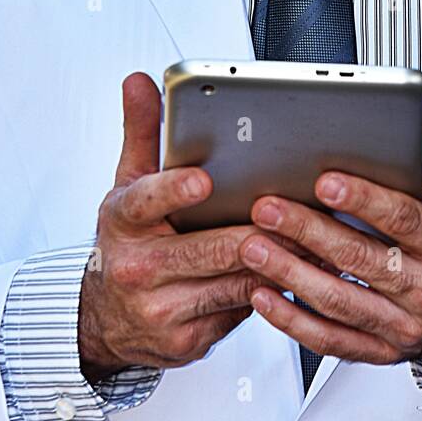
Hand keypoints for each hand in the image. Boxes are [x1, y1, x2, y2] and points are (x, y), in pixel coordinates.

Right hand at [78, 72, 281, 380]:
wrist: (106, 319)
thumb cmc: (129, 242)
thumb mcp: (128, 184)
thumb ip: (142, 131)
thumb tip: (141, 80)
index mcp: (124, 221)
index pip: (146, 201)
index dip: (175, 190)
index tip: (203, 180)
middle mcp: (139, 267)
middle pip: (212, 247)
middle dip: (260, 230)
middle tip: (300, 212)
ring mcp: (163, 308)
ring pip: (237, 282)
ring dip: (280, 261)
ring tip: (315, 239)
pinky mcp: (188, 340)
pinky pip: (242, 312)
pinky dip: (272, 292)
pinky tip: (298, 275)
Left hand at [238, 154, 421, 380]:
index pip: (404, 221)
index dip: (363, 201)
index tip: (323, 183)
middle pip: (360, 259)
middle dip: (308, 231)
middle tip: (268, 209)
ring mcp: (402, 327)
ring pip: (339, 301)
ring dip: (290, 273)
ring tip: (254, 247)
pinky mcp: (381, 352)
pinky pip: (331, 340)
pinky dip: (292, 321)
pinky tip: (263, 296)